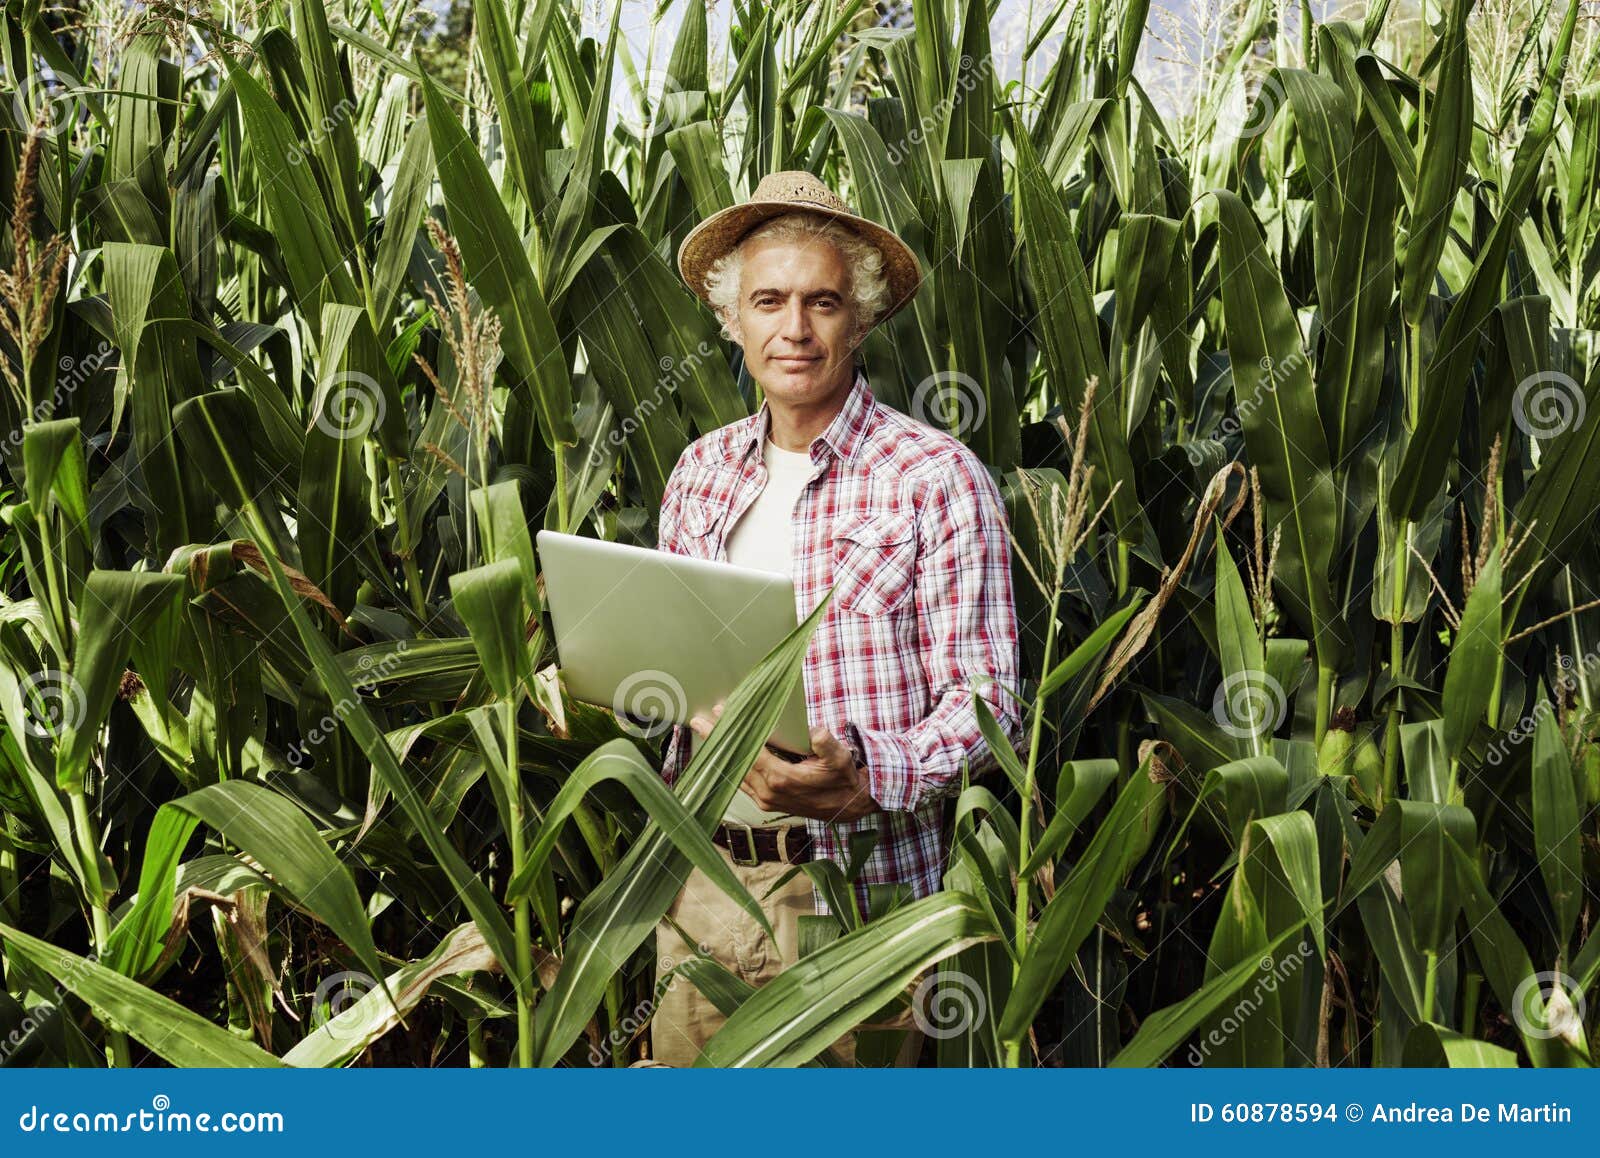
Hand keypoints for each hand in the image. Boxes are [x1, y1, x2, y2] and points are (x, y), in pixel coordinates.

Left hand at [688, 701, 877, 821]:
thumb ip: (827, 745)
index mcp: (782, 778)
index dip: (732, 732)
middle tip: (699, 721)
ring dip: (721, 755)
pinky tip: (723, 755)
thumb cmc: (843, 778)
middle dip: (717, 741)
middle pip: (736, 762)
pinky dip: (731, 767)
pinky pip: (742, 783)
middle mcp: (768, 791)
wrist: (849, 806)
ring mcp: (766, 799)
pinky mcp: (767, 802)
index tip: (717, 715)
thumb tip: (815, 732)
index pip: (749, 751)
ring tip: (706, 734)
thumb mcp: (841, 759)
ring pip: (735, 774)